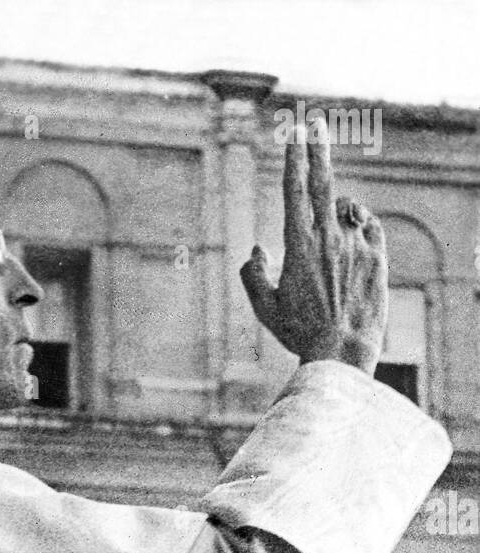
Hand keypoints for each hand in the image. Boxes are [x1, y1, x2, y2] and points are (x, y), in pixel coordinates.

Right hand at [240, 117, 387, 375]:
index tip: (292, 134)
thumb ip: (253, 275)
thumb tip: (256, 251)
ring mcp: (355, 244)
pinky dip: (361, 222)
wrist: (343, 353)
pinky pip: (370, 225)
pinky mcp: (377, 256)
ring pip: (347, 207)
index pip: (294, 190)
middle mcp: (328, 238)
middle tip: (315, 122)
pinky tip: (355, 232)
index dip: (292, 159)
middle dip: (317, 149)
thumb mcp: (266, 309)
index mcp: (298, 246)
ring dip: (338, 207)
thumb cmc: (300, 334)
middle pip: (323, 182)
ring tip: (331, 231)